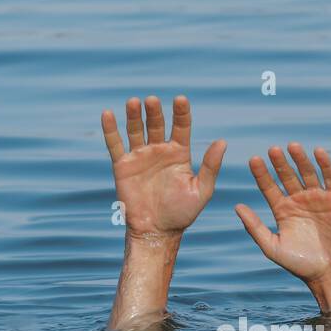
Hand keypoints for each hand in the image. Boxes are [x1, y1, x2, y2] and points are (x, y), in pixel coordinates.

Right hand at [102, 95, 224, 330]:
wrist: (157, 231)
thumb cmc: (182, 213)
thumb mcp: (201, 190)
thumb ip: (211, 166)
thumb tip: (223, 141)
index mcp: (179, 154)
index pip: (181, 127)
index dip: (181, 113)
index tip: (181, 99)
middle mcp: (159, 151)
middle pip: (157, 124)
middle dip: (155, 112)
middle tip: (153, 101)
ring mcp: (140, 156)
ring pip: (136, 130)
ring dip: (134, 116)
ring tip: (134, 102)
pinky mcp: (123, 166)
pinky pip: (115, 144)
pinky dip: (110, 130)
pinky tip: (108, 114)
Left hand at [235, 143, 330, 316]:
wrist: (330, 273)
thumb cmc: (300, 264)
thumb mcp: (272, 246)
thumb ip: (254, 227)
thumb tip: (237, 206)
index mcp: (282, 211)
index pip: (269, 187)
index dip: (262, 174)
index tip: (253, 159)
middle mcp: (298, 201)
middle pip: (287, 176)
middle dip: (280, 163)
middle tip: (272, 149)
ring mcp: (317, 199)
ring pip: (307, 173)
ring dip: (300, 159)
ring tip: (292, 146)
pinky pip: (330, 178)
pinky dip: (325, 164)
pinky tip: (318, 151)